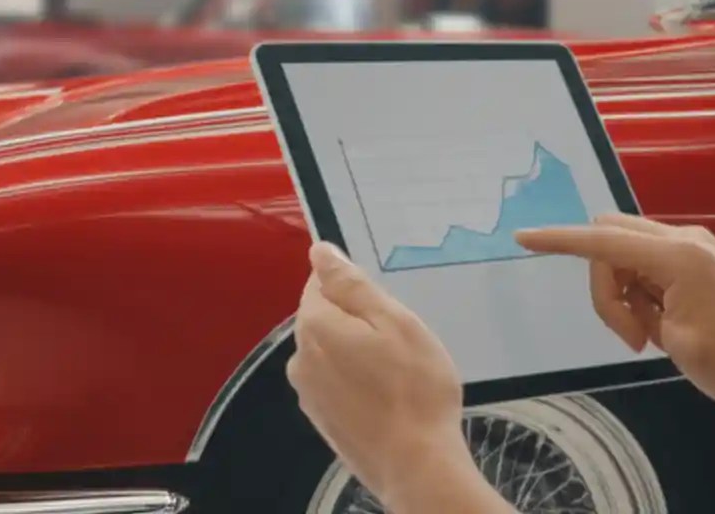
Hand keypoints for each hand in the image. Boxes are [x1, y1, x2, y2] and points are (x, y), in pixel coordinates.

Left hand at [287, 242, 513, 512]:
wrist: (415, 464)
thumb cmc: (414, 386)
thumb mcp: (394, 322)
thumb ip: (351, 284)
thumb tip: (319, 251)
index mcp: (314, 325)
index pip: (320, 283)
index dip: (353, 287)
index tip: (385, 305)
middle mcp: (298, 355)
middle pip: (322, 318)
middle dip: (354, 319)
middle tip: (397, 339)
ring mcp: (306, 391)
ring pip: (327, 351)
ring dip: (353, 350)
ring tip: (394, 368)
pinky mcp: (319, 418)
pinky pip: (332, 381)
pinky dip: (352, 379)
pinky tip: (382, 394)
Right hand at [517, 213, 714, 419]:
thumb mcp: (674, 341)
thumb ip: (636, 304)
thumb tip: (625, 290)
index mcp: (677, 257)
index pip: (602, 241)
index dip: (559, 240)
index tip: (523, 238)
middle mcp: (683, 241)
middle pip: (609, 237)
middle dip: (601, 280)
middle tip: (626, 331)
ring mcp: (691, 248)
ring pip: (623, 252)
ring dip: (619, 292)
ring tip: (646, 336)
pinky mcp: (695, 261)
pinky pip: (643, 263)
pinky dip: (636, 292)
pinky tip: (657, 324)